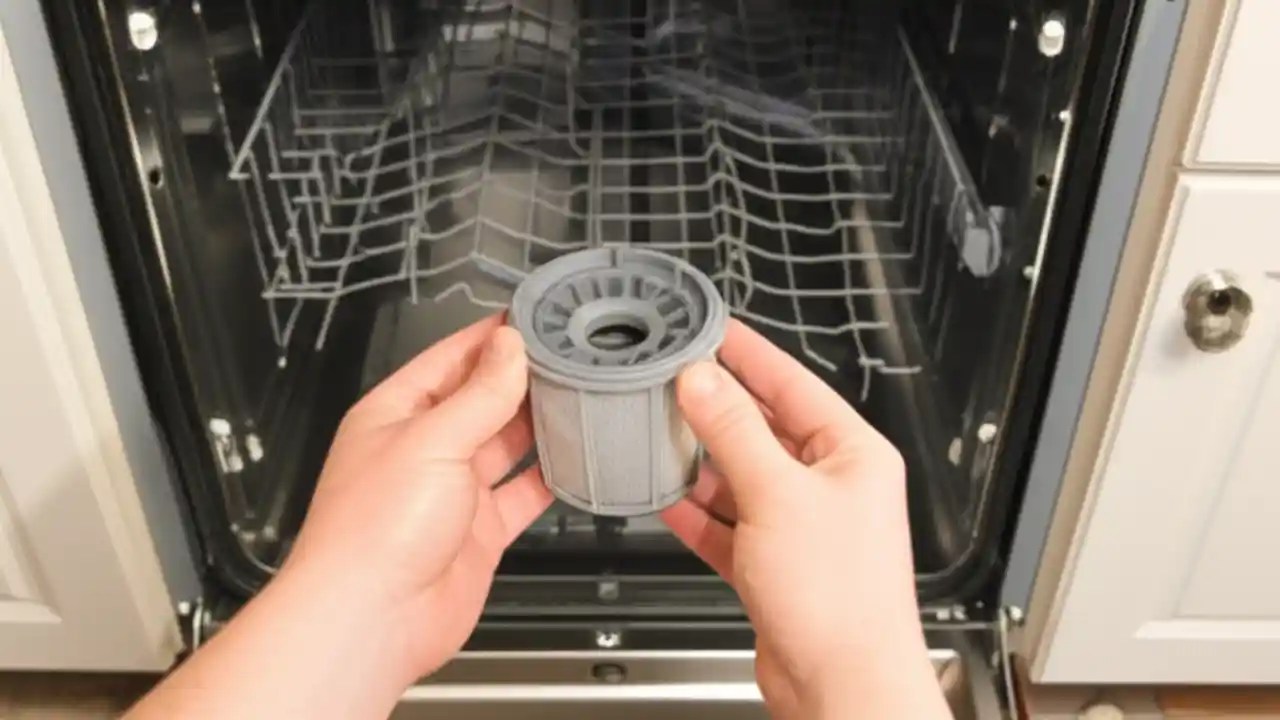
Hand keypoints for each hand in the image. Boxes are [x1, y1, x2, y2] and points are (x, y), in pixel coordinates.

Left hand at [283, 314, 552, 680]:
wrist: (372, 619)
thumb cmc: (372, 530)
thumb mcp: (431, 441)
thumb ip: (479, 394)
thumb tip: (509, 347)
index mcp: (396, 414)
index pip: (452, 359)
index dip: (493, 338)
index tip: (536, 320)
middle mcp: (423, 449)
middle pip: (483, 400)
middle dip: (524, 380)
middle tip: (573, 359)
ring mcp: (452, 492)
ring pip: (506, 446)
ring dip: (540, 427)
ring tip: (582, 400)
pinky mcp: (478, 532)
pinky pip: (521, 494)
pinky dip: (549, 479)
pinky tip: (575, 462)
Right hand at [661, 320, 949, 718]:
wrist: (843, 688)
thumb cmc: (841, 600)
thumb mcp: (778, 496)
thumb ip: (735, 433)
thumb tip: (703, 380)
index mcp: (852, 455)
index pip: (793, 383)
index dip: (749, 354)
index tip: (711, 331)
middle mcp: (832, 486)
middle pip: (764, 430)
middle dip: (716, 412)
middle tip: (669, 386)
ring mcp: (804, 527)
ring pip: (743, 479)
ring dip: (702, 467)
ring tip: (659, 443)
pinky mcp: (777, 566)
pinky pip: (731, 526)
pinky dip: (700, 516)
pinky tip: (669, 504)